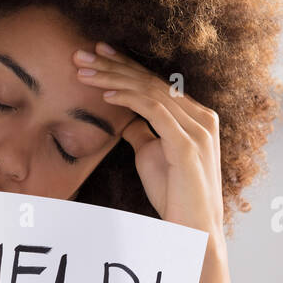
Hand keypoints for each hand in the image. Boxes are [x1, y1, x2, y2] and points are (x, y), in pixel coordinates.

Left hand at [73, 42, 233, 282]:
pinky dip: (129, 100)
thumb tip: (125, 119)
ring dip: (114, 79)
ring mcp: (197, 129)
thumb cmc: (174, 195)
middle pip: (152, 81)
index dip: (125, 66)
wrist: (193, 229)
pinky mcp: (187, 144)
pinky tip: (106, 94)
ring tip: (84, 71)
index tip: (96, 55)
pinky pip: (155, 112)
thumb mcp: (152, 156)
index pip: (155, 83)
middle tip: (82, 53)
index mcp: (194, 116)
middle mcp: (200, 116)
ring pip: (150, 92)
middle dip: (114, 65)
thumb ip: (143, 133)